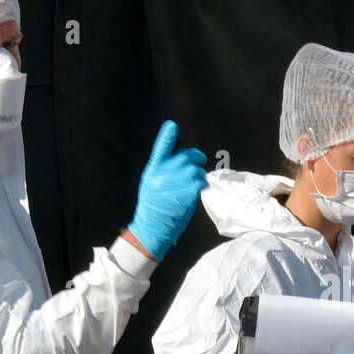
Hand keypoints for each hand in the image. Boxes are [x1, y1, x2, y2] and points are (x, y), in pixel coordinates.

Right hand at [128, 119, 207, 260]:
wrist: (152, 227)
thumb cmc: (154, 207)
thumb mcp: (151, 184)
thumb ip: (163, 171)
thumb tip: (182, 163)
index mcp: (153, 170)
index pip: (161, 148)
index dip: (167, 136)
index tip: (172, 125)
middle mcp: (163, 173)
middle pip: (185, 157)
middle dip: (195, 158)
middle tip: (200, 161)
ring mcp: (175, 182)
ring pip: (196, 170)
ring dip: (199, 175)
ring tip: (193, 185)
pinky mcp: (187, 192)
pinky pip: (201, 182)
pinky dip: (202, 185)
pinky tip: (197, 192)